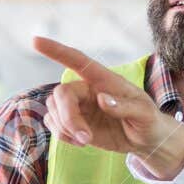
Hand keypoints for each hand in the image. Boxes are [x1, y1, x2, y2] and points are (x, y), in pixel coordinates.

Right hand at [33, 36, 183, 176]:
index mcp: (104, 80)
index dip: (57, 51)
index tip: (35, 41)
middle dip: (68, 116)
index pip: (78, 61)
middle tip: (85, 138)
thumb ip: (125, 107)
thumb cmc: (148, 120)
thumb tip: (101, 99)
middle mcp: (87, 89)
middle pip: (61, 93)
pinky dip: (62, 135)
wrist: (145, 140)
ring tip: (87, 141)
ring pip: (54, 110)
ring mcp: (78, 106)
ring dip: (65, 128)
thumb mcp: (145, 114)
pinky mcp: (73, 122)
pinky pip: (53, 123)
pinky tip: (81, 142)